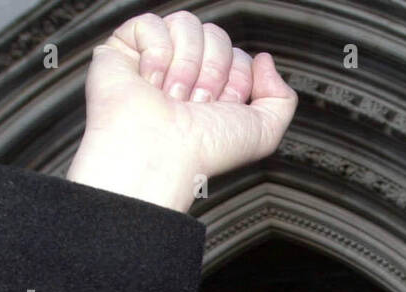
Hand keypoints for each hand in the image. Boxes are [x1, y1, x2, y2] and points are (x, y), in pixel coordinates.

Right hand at [66, 10, 296, 211]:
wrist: (162, 153)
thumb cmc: (206, 150)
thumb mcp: (264, 132)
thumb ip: (282, 97)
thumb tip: (264, 60)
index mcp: (217, 89)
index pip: (239, 56)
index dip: (237, 81)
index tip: (221, 110)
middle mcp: (187, 73)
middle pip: (216, 34)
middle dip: (213, 72)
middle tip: (196, 105)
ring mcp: (155, 59)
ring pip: (186, 24)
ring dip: (186, 67)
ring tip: (172, 98)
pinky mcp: (123, 50)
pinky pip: (150, 23)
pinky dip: (155, 54)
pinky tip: (149, 82)